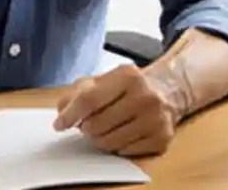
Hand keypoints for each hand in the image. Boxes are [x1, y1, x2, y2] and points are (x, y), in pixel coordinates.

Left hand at [53, 64, 188, 156]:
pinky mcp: (161, 138)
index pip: (90, 99)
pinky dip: (117, 146)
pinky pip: (125, 152)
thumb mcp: (105, 80)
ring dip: (99, 139)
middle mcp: (145, 96)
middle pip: (97, 124)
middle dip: (86, 128)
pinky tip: (123, 133)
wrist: (168, 91)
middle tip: (88, 123)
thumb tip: (62, 111)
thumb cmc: (130, 87)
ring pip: (109, 142)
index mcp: (128, 76)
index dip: (71, 114)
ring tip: (105, 128)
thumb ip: (78, 92)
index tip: (59, 124)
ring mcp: (155, 118)